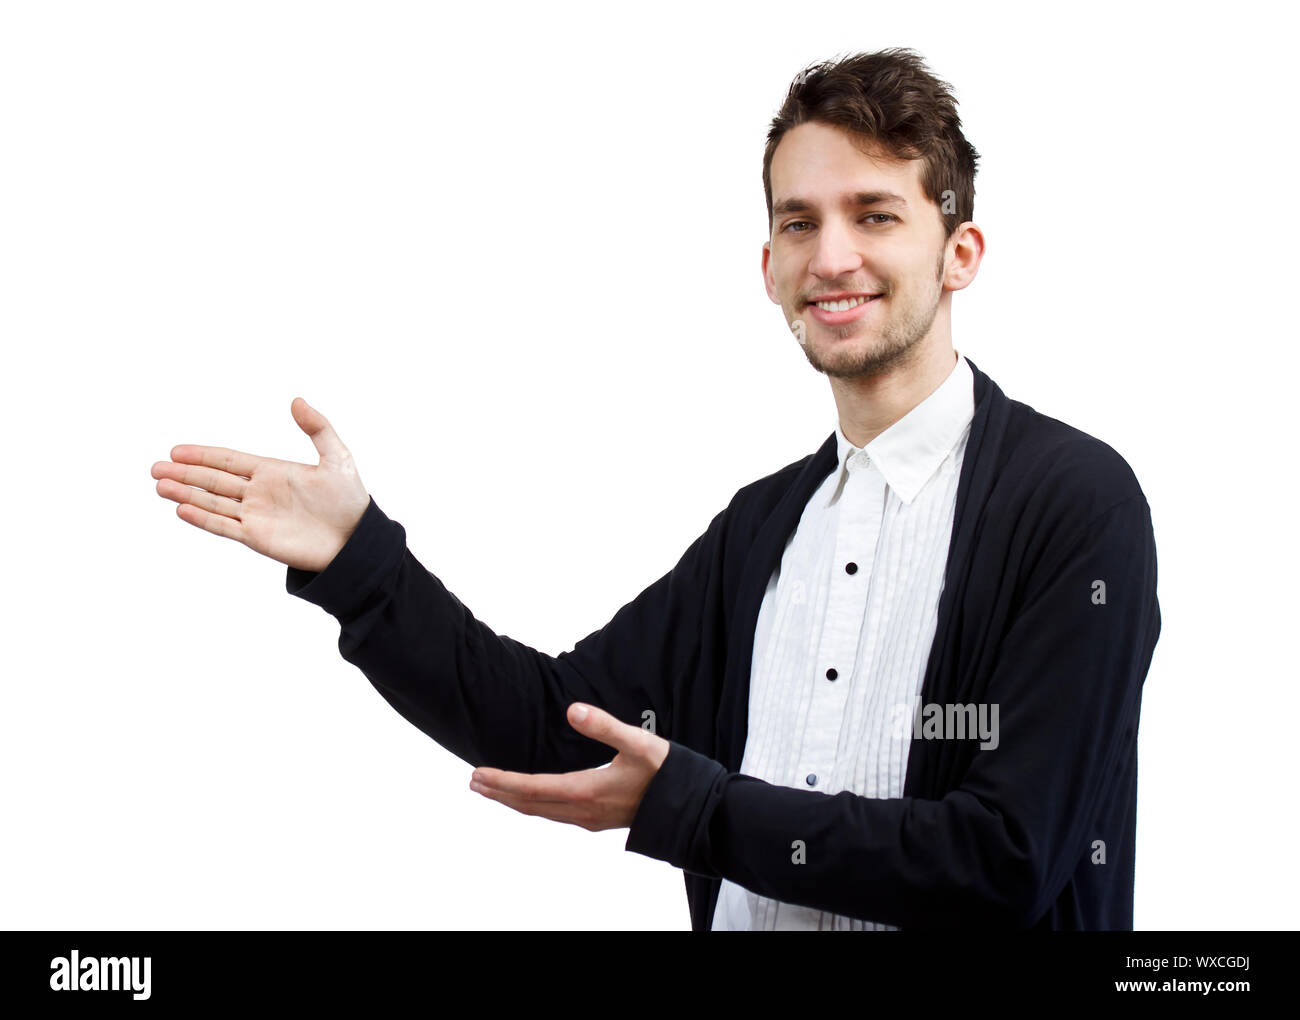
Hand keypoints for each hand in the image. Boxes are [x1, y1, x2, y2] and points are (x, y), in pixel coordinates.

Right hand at [151, 397, 370, 571]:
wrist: (356, 541)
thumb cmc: (349, 499)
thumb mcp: (336, 457)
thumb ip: (317, 428)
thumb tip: (296, 400)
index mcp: (272, 471)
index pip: (229, 461)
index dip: (202, 455)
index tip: (175, 450)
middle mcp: (259, 493)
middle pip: (213, 481)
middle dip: (184, 474)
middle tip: (154, 468)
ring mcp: (256, 516)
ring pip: (212, 503)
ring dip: (185, 494)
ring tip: (159, 486)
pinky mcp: (258, 538)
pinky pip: (224, 526)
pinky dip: (203, 519)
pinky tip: (181, 509)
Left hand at [469, 703, 670, 831]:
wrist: (692, 806)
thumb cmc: (666, 772)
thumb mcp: (637, 742)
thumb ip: (604, 726)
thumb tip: (572, 709)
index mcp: (588, 791)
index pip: (533, 788)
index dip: (503, 781)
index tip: (478, 774)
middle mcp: (584, 811)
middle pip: (531, 804)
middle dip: (500, 793)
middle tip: (473, 782)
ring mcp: (591, 819)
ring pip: (542, 812)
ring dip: (514, 800)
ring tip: (493, 790)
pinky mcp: (599, 819)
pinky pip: (556, 815)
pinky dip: (535, 805)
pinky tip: (534, 799)